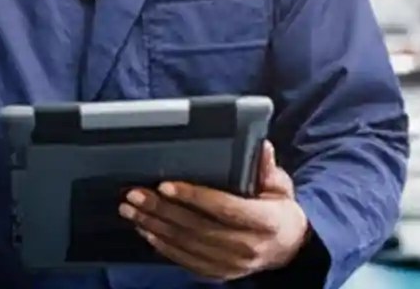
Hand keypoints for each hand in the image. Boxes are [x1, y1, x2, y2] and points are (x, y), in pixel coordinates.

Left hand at [118, 141, 309, 280]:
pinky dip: (163, 246)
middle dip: (162, 210)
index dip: (193, 197)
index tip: (165, 185)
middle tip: (134, 195)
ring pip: (186, 245)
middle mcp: (247, 247)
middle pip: (197, 228)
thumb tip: (262, 144)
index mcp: (265, 222)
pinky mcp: (219, 274)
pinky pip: (186, 261)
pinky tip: (145, 231)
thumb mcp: (281, 187)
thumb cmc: (280, 211)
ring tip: (130, 210)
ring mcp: (232, 264)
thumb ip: (267, 169)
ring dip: (154, 227)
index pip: (224, 208)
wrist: (289, 249)